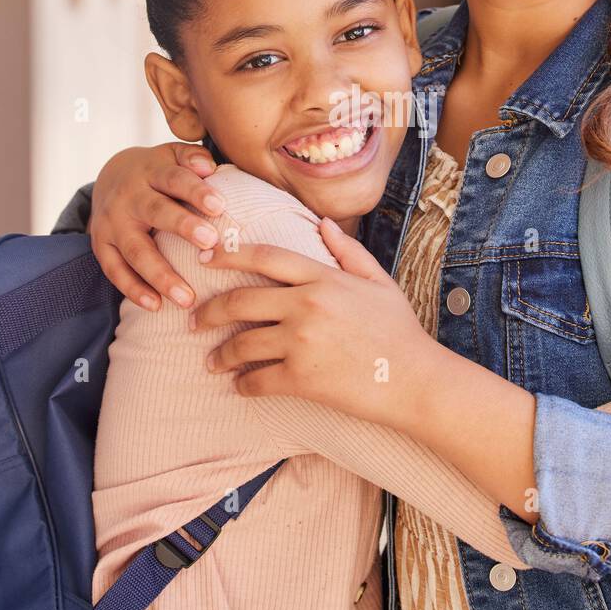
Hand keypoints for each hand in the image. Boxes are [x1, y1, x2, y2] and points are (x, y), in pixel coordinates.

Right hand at [90, 142, 226, 309]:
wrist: (110, 178)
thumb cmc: (157, 172)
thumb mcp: (172, 156)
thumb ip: (192, 158)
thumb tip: (209, 167)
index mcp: (150, 171)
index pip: (174, 178)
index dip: (196, 191)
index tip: (220, 206)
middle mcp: (128, 197)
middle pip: (155, 211)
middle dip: (182, 226)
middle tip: (210, 241)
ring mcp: (111, 224)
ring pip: (135, 250)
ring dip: (160, 275)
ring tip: (187, 298)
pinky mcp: (101, 246)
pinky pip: (115, 271)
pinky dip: (134, 290)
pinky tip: (156, 306)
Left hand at [193, 217, 436, 425]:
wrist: (416, 380)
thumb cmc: (400, 331)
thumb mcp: (378, 282)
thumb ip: (347, 252)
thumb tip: (322, 223)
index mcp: (323, 278)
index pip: (264, 257)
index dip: (228, 256)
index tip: (205, 260)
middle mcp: (306, 305)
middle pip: (240, 300)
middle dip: (210, 310)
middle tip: (195, 319)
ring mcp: (301, 342)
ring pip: (241, 343)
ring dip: (220, 354)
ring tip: (212, 360)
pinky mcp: (301, 378)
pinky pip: (256, 380)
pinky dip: (242, 385)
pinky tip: (239, 386)